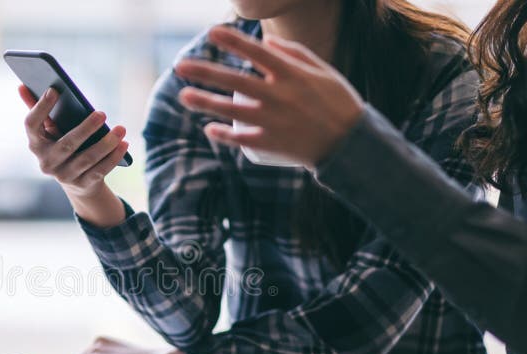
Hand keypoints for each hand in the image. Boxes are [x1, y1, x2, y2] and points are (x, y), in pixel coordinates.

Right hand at [18, 85, 128, 227]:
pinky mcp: (82, 185)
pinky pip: (100, 170)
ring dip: (106, 144)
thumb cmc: (61, 145)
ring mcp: (64, 176)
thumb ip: (37, 108)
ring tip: (121, 129)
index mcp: (35, 144)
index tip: (54, 90)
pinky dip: (113, 157)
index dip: (40, 108)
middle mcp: (46, 162)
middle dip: (85, 128)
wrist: (76, 182)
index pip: (31, 125)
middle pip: (66, 144)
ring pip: (87, 158)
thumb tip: (21, 85)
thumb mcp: (50, 130)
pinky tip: (124, 144)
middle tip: (102, 113)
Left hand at [174, 26, 363, 167]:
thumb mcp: (322, 71)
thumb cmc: (337, 103)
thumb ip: (294, 54)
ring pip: (232, 111)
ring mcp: (274, 121)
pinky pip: (242, 139)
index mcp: (292, 74)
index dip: (232, 41)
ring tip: (183, 96)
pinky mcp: (272, 143)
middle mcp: (279, 96)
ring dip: (205, 103)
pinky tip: (209, 129)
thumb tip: (267, 43)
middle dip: (205, 72)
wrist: (350, 144)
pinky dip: (224, 135)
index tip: (211, 32)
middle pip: (235, 81)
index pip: (256, 52)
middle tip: (180, 66)